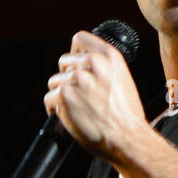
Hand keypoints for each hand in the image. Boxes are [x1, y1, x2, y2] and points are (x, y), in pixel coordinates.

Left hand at [43, 30, 147, 163]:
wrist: (127, 138)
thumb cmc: (127, 116)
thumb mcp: (122, 79)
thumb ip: (103, 67)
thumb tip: (83, 64)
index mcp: (109, 56)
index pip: (79, 39)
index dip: (74, 53)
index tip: (76, 66)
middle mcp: (92, 63)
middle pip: (64, 62)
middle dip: (68, 78)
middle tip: (81, 96)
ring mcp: (76, 78)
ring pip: (54, 81)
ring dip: (61, 95)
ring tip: (78, 109)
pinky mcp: (64, 95)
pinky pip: (49, 99)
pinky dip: (55, 110)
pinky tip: (70, 117)